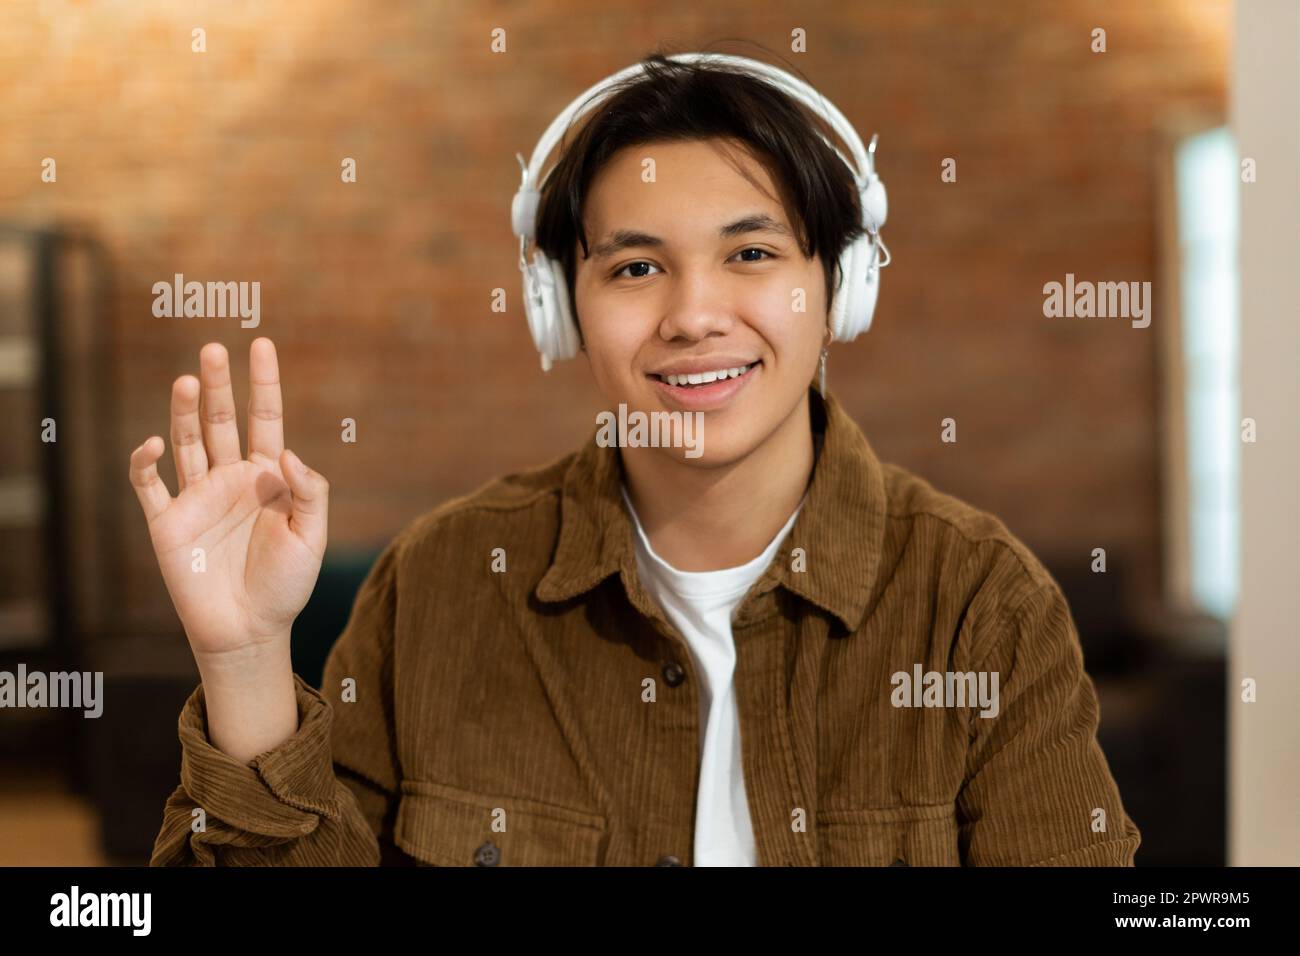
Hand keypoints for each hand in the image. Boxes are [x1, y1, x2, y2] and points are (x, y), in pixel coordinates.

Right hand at [127, 338, 327, 663]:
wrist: (248, 632)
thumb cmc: (285, 586)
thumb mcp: (311, 538)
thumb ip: (310, 493)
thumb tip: (289, 453)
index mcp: (268, 478)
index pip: (266, 419)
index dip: (264, 384)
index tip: (262, 344)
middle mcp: (230, 480)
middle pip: (221, 421)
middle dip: (218, 385)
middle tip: (213, 349)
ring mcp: (197, 498)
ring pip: (187, 442)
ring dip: (185, 412)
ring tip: (189, 380)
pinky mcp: (167, 523)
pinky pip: (149, 486)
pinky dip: (145, 462)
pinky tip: (154, 444)